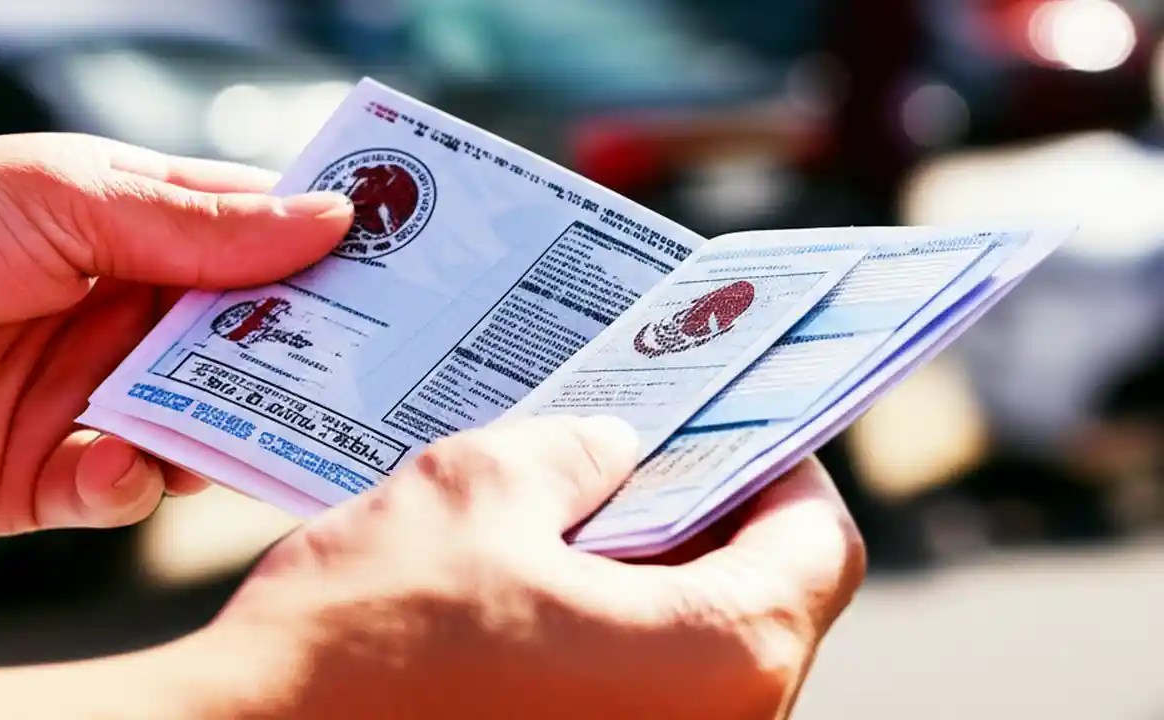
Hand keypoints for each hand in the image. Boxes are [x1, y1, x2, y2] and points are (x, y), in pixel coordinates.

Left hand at [0, 133, 352, 535]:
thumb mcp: (65, 197)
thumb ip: (198, 222)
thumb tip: (329, 219)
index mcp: (140, 231)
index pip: (262, 236)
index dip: (332, 249)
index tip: (409, 263)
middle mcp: (132, 315)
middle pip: (254, 338)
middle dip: (308, 351)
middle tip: (375, 365)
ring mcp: (98, 395)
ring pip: (209, 422)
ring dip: (232, 427)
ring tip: (256, 424)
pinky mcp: (52, 473)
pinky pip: (125, 489)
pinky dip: (130, 481)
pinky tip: (112, 457)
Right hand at [190, 416, 865, 718]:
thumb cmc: (366, 639)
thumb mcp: (479, 489)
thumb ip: (575, 453)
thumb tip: (612, 451)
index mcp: (722, 661)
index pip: (817, 543)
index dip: (778, 462)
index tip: (728, 421)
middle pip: (760, 604)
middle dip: (704, 518)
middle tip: (640, 450)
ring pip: (693, 660)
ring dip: (647, 581)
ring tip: (570, 511)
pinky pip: (634, 705)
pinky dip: (605, 642)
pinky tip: (530, 589)